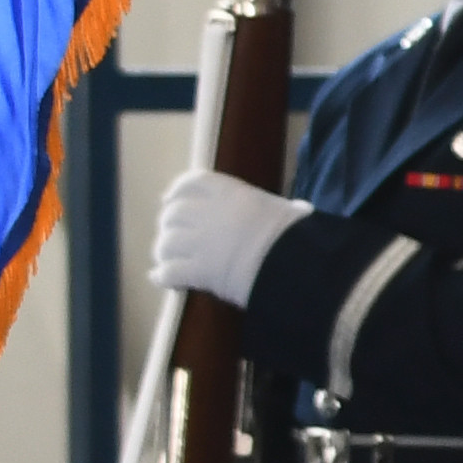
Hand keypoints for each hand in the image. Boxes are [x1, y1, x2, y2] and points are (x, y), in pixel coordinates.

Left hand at [142, 167, 303, 310]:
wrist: (298, 265)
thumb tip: (298, 209)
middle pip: (173, 214)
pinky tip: (163, 279)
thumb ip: (275, 209)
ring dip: (164, 252)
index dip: (177, 192)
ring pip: (166, 243)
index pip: (193, 183)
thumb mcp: (287, 210)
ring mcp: (203, 243)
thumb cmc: (299, 236)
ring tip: (169, 261)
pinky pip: (169, 272)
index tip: (170, 200)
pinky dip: (163, 276)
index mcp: (232, 194)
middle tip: (174, 237)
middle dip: (169, 225)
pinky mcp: (201, 271)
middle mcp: (211, 213)